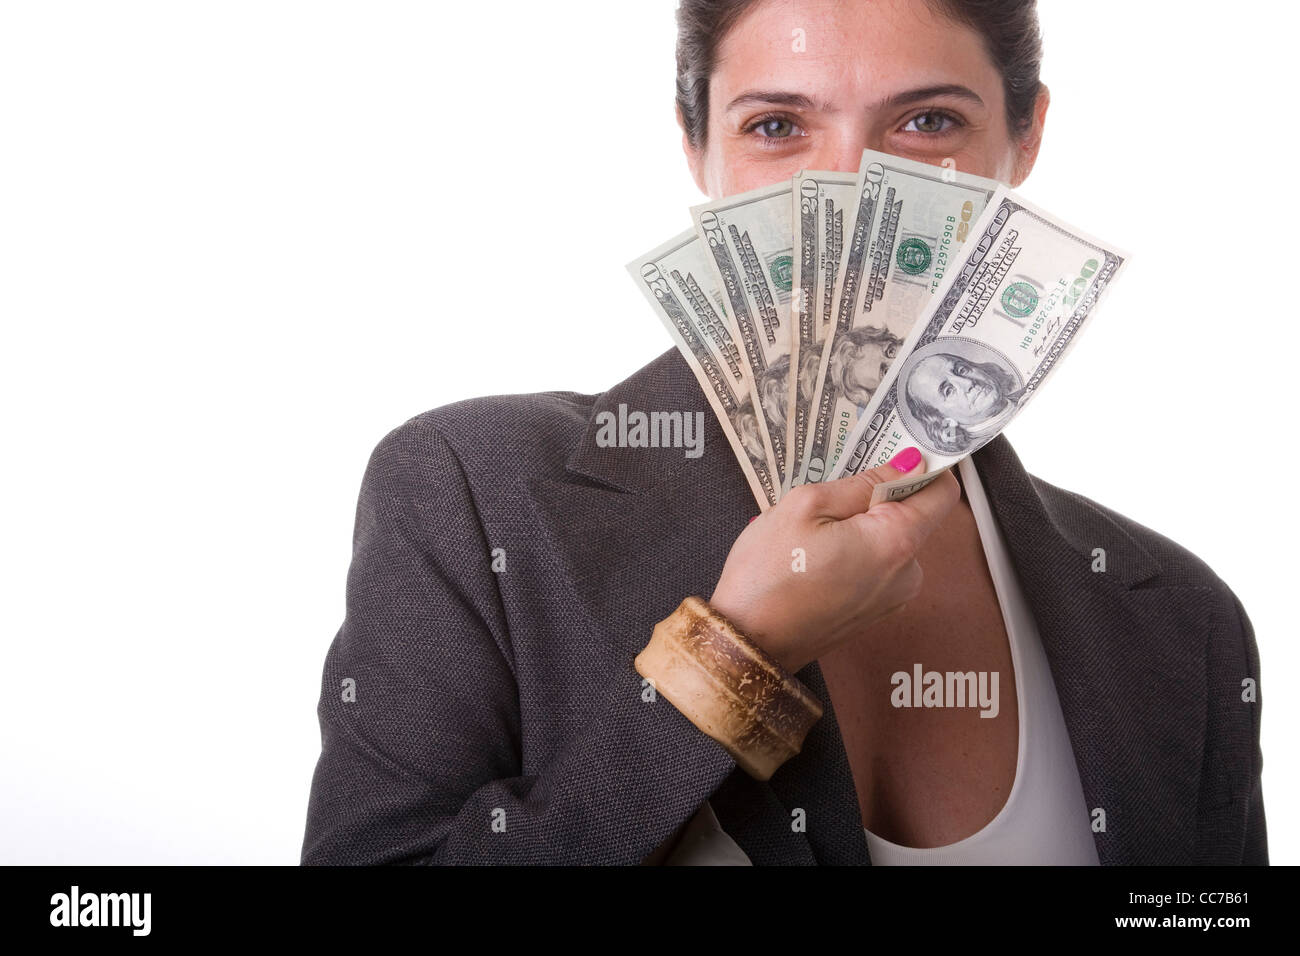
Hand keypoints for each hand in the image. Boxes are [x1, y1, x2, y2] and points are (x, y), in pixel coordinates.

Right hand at [709, 448, 959, 672]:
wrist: (748, 643)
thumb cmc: (768, 573)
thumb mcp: (805, 506)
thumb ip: (861, 482)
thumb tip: (908, 462)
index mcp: (896, 541)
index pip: (943, 491)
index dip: (924, 466)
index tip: (894, 453)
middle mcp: (907, 573)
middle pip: (913, 515)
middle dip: (877, 500)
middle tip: (827, 500)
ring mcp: (894, 598)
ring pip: (890, 541)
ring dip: (860, 528)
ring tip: (812, 535)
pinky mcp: (875, 612)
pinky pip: (876, 567)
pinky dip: (853, 554)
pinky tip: (814, 560)